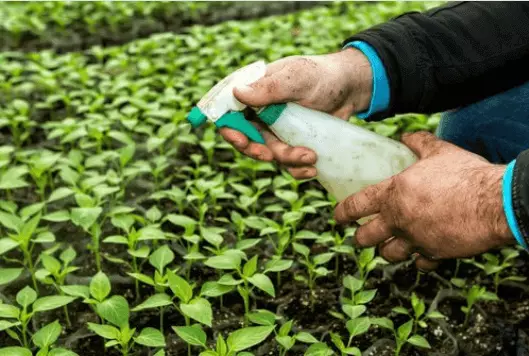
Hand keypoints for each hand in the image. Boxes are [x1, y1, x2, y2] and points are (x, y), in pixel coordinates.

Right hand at [220, 48, 372, 178]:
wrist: (352, 89)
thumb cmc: (322, 76)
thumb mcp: (297, 78)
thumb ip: (269, 87)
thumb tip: (236, 92)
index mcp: (255, 92)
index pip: (229, 113)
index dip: (230, 129)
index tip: (241, 141)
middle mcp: (261, 113)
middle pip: (246, 140)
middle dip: (258, 152)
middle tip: (272, 157)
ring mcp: (276, 130)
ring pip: (270, 154)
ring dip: (287, 160)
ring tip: (311, 157)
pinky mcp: (292, 143)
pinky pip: (287, 163)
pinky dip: (298, 169)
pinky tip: (313, 169)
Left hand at [334, 131, 514, 270]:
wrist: (494, 203)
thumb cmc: (465, 175)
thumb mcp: (440, 151)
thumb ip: (420, 143)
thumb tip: (408, 135)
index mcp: (393, 194)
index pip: (356, 206)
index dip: (342, 213)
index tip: (338, 218)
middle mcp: (398, 220)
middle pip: (366, 237)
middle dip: (361, 237)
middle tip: (363, 235)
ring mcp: (415, 240)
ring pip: (389, 254)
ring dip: (387, 250)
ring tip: (389, 245)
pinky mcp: (435, 254)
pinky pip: (419, 263)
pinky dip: (418, 259)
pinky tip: (421, 253)